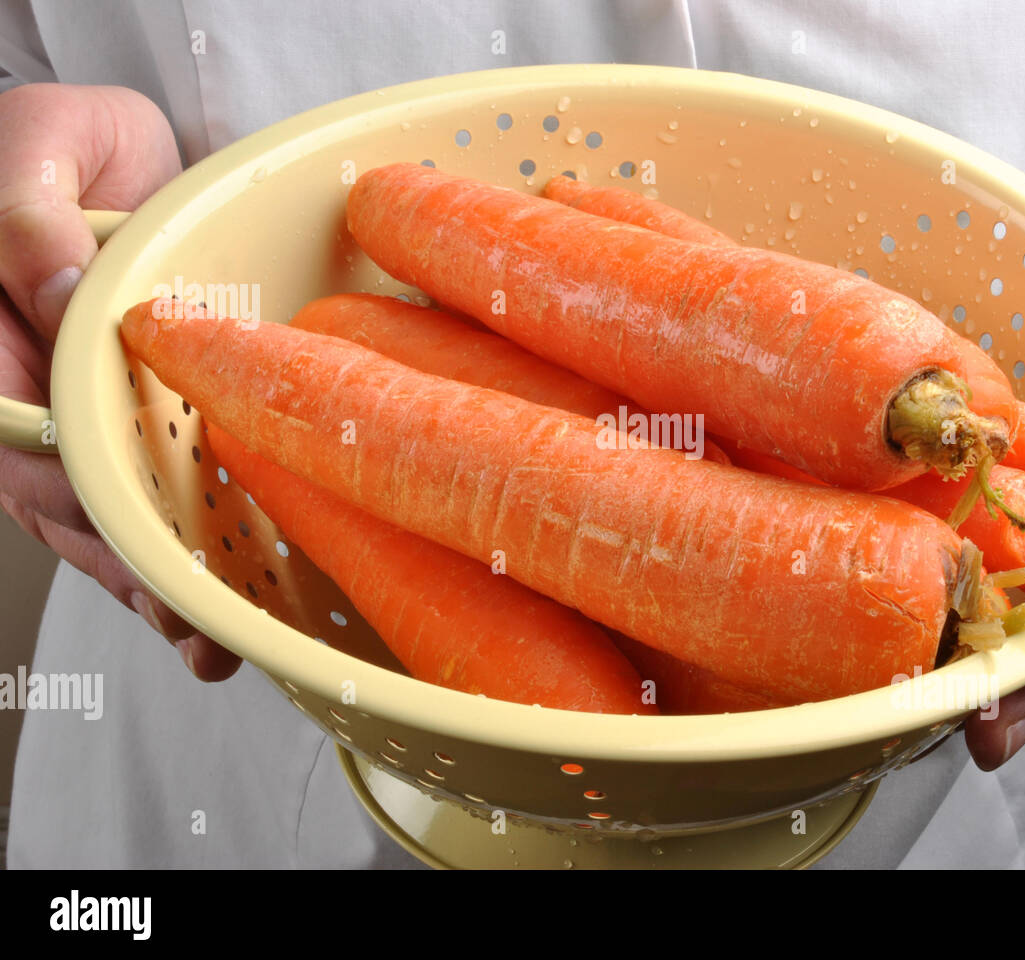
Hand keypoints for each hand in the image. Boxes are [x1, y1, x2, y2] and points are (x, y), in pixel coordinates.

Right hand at [0, 83, 239, 680]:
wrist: (123, 150)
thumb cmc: (64, 142)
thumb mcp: (38, 146)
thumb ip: (24, 216)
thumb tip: (50, 294)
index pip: (20, 433)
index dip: (69, 495)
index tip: (125, 548)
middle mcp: (32, 390)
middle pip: (65, 497)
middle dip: (124, 567)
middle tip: (186, 624)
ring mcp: (87, 413)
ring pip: (109, 510)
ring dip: (156, 580)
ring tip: (208, 645)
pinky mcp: (140, 418)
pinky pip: (156, 486)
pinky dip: (189, 540)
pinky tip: (225, 596)